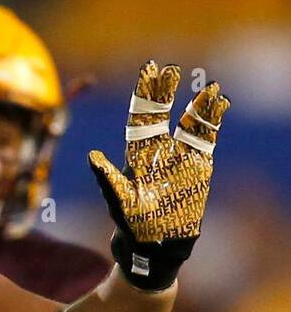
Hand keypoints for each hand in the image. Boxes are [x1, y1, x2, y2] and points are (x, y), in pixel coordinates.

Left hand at [89, 60, 229, 289]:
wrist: (157, 243)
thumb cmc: (133, 225)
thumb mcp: (119, 202)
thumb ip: (107, 179)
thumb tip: (92, 157)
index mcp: (137, 154)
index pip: (141, 117)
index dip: (144, 94)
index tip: (148, 70)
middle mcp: (159, 149)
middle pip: (162, 113)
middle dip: (165, 91)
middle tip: (168, 68)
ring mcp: (180, 155)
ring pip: (189, 122)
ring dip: (198, 104)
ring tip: (208, 86)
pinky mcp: (199, 164)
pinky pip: (207, 137)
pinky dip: (213, 120)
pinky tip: (220, 103)